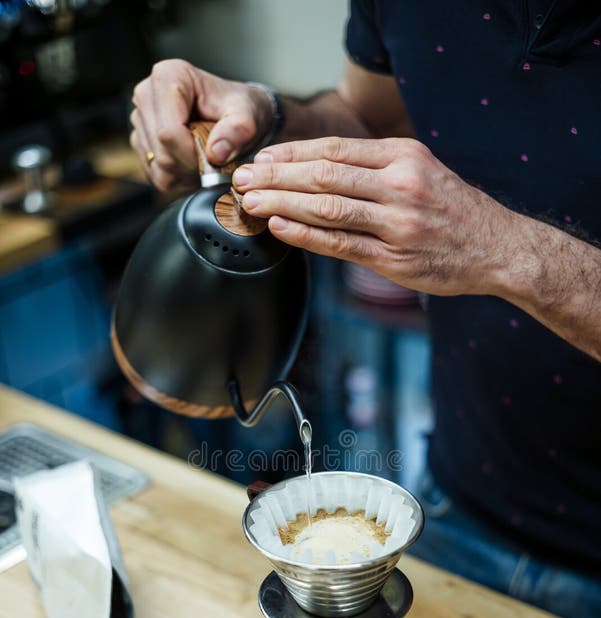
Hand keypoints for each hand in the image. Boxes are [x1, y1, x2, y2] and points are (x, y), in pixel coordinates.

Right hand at [130, 60, 272, 192]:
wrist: (235, 114)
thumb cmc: (239, 108)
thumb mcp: (249, 114)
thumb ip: (239, 130)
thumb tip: (217, 152)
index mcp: (169, 76)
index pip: (169, 132)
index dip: (193, 154)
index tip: (215, 157)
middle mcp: (147, 95)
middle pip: (161, 151)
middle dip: (191, 165)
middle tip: (215, 159)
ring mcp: (141, 120)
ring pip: (158, 166)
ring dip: (186, 173)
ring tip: (206, 158)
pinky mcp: (141, 142)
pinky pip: (156, 175)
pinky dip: (179, 178)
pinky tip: (194, 163)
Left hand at [232, 137, 515, 296]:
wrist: (498, 248)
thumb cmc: (454, 211)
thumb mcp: (422, 171)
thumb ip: (375, 169)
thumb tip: (317, 170)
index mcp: (404, 157)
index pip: (335, 148)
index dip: (292, 153)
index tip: (261, 158)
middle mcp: (400, 185)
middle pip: (325, 174)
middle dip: (277, 176)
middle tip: (243, 179)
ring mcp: (397, 224)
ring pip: (328, 208)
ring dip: (283, 203)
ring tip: (251, 202)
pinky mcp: (394, 259)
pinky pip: (341, 244)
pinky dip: (306, 235)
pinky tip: (280, 228)